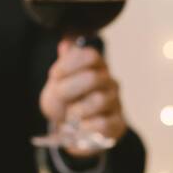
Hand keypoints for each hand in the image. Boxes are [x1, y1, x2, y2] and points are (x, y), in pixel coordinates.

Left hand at [39, 38, 126, 155]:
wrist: (70, 130)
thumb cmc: (65, 101)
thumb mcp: (57, 82)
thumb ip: (63, 63)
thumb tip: (66, 42)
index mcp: (95, 67)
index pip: (90, 55)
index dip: (69, 65)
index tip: (54, 76)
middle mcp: (110, 82)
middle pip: (92, 77)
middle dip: (68, 89)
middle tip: (60, 97)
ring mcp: (116, 103)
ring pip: (99, 100)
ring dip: (76, 110)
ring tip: (70, 115)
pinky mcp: (118, 124)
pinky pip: (103, 124)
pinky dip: (86, 127)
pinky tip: (80, 127)